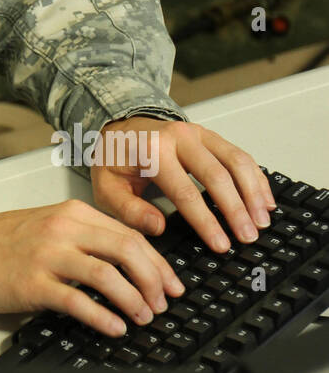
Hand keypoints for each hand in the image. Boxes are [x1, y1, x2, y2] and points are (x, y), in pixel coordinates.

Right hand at [0, 201, 183, 337]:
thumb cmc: (5, 241)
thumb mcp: (51, 225)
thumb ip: (87, 238)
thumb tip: (130, 265)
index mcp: (73, 213)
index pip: (130, 235)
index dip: (157, 263)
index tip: (171, 284)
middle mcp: (64, 229)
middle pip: (126, 251)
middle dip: (153, 280)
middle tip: (162, 303)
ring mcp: (48, 255)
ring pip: (107, 275)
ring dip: (133, 299)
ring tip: (142, 317)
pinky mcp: (33, 283)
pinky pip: (77, 301)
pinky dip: (102, 316)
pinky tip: (114, 327)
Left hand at [90, 116, 275, 252]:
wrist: (120, 128)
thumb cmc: (116, 160)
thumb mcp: (107, 188)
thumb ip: (129, 210)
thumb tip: (158, 227)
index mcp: (152, 151)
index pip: (185, 191)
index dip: (206, 221)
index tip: (220, 244)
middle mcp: (179, 137)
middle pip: (217, 175)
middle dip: (236, 210)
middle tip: (248, 237)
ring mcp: (198, 134)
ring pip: (236, 161)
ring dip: (253, 193)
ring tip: (263, 221)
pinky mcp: (210, 136)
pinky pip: (240, 155)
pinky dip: (256, 178)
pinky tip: (265, 200)